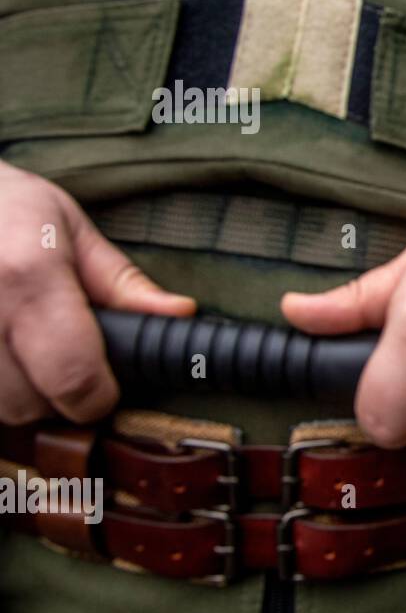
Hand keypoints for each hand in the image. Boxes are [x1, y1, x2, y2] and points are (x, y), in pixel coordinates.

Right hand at [0, 161, 195, 424]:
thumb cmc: (12, 210)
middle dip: (56, 396)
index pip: (72, 375)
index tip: (105, 390)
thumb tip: (181, 314)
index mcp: (28, 276)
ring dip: (18, 394)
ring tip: (26, 349)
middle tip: (62, 360)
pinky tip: (4, 353)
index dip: (98, 396)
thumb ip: (124, 283)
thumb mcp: (73, 231)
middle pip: (29, 403)